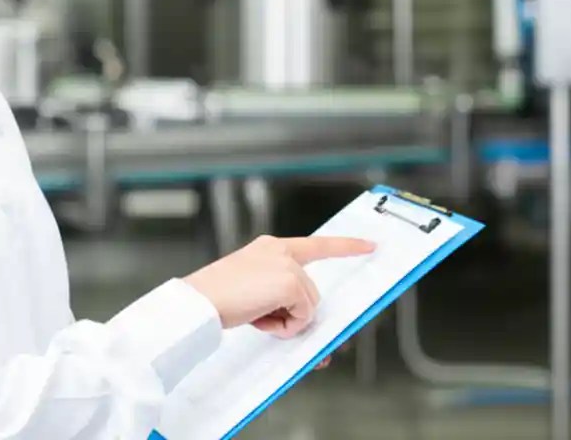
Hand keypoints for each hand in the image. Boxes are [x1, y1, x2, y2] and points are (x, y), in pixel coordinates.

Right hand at [183, 235, 375, 338]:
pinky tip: (260, 318)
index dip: (346, 246)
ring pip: (308, 307)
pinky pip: (303, 317)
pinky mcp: (290, 283)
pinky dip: (285, 327)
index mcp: (271, 248)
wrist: (199, 301)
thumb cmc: (216, 298)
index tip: (371, 245)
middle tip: (261, 316)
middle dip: (293, 313)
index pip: (317, 245)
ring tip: (255, 315)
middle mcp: (282, 251)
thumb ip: (277, 295)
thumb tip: (304, 322)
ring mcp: (288, 266)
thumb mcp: (250, 289)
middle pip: (311, 292)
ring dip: (285, 321)